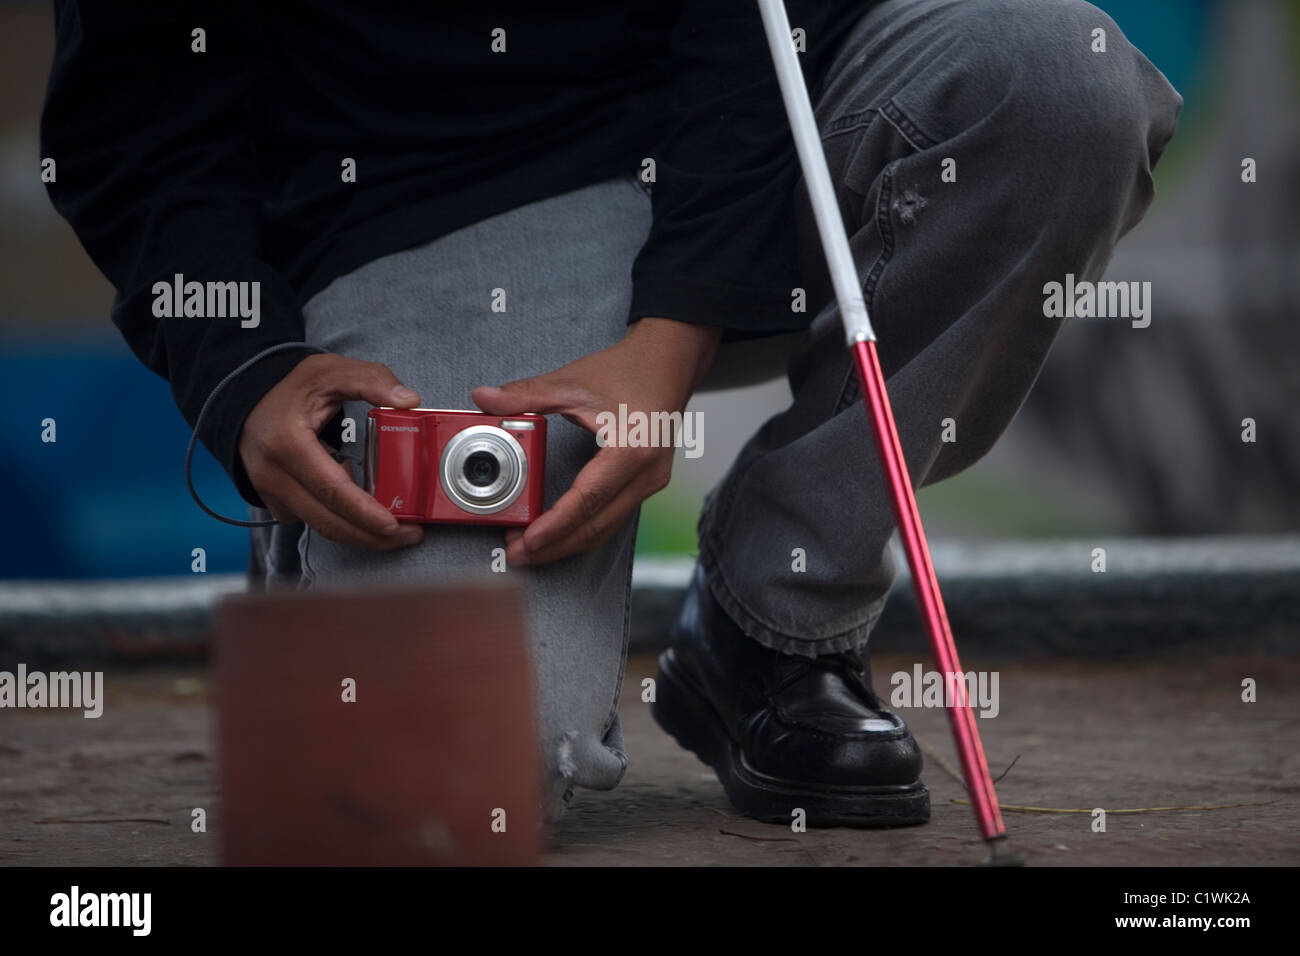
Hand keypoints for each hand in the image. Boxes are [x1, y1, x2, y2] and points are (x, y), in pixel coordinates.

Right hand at [239, 353, 424, 549]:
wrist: (248, 396)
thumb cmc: (292, 386)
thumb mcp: (332, 371)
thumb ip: (372, 380)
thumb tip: (409, 400)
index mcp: (288, 443)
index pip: (332, 490)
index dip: (364, 513)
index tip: (394, 525)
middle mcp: (273, 473)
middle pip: (327, 520)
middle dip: (370, 535)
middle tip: (408, 535)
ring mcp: (269, 489)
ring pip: (319, 525)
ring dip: (358, 534)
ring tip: (395, 532)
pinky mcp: (274, 498)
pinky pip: (310, 519)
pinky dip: (338, 522)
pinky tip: (363, 515)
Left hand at [472, 317, 720, 566]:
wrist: (670, 362)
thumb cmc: (630, 370)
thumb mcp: (574, 381)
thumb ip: (527, 394)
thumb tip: (485, 399)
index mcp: (632, 449)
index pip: (589, 499)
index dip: (557, 524)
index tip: (528, 539)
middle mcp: (647, 473)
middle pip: (598, 525)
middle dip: (556, 546)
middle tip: (517, 555)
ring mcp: (651, 482)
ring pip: (606, 528)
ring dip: (568, 543)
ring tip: (530, 550)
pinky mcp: (646, 484)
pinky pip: (613, 517)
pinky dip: (584, 529)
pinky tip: (558, 533)